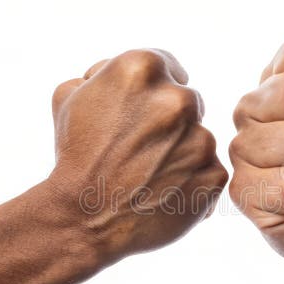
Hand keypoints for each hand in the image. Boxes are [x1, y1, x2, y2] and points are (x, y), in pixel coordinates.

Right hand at [47, 49, 227, 263]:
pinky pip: (209, 171)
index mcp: (142, 68)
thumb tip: (129, 73)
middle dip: (167, 122)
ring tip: (147, 176)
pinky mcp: (214, 174)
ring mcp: (200, 138)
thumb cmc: (75, 156)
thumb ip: (103, 71)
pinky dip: (192, 182)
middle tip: (138, 150)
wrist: (84, 218)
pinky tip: (164, 194)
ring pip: (198, 137)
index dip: (153, 89)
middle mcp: (178, 98)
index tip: (143, 110)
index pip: (167, 65)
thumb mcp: (69, 96)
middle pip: (185, 101)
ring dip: (180, 151)